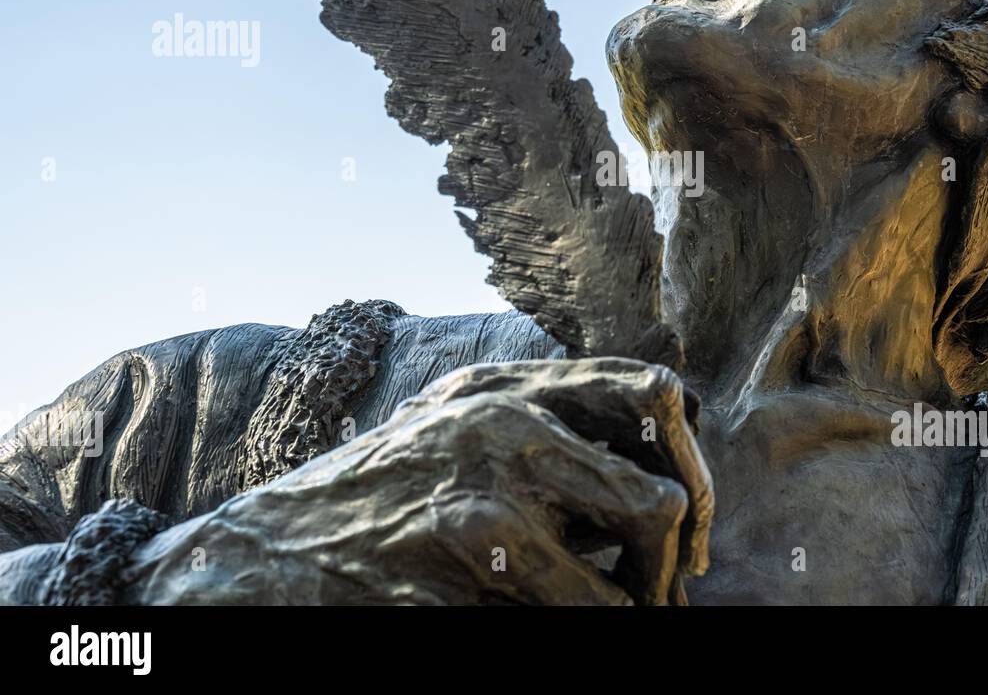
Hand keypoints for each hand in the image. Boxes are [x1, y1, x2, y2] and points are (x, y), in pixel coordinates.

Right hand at [120, 358, 712, 604]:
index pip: (653, 392)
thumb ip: (550, 412)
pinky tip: (546, 616)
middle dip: (675, 561)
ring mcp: (479, 515)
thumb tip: (672, 438)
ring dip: (628, 615)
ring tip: (613, 611)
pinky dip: (578, 627)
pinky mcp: (458, 587)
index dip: (690, 455)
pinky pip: (562, 625)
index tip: (687, 506)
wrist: (273, 547)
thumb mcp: (464, 417)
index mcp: (511, 386)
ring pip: (621, 595)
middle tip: (667, 585)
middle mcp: (503, 435)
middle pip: (659, 503)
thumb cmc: (385, 483)